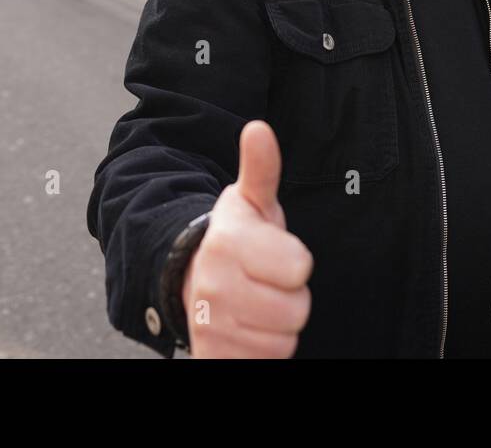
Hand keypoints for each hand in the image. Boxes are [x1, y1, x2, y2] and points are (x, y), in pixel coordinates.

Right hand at [181, 120, 312, 357]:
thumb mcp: (250, 202)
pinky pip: (266, 362)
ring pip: (283, 340)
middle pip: (296, 309)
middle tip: (267, 281)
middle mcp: (214, 287)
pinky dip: (263, 351)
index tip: (277, 254)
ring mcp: (210, 326)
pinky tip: (249, 330)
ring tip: (257, 304)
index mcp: (228, 243)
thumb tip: (259, 129)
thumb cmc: (236, 240)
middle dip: (289, 296)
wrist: (190, 282)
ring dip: (278, 326)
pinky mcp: (211, 357)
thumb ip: (261, 168)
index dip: (296, 262)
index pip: (300, 267)